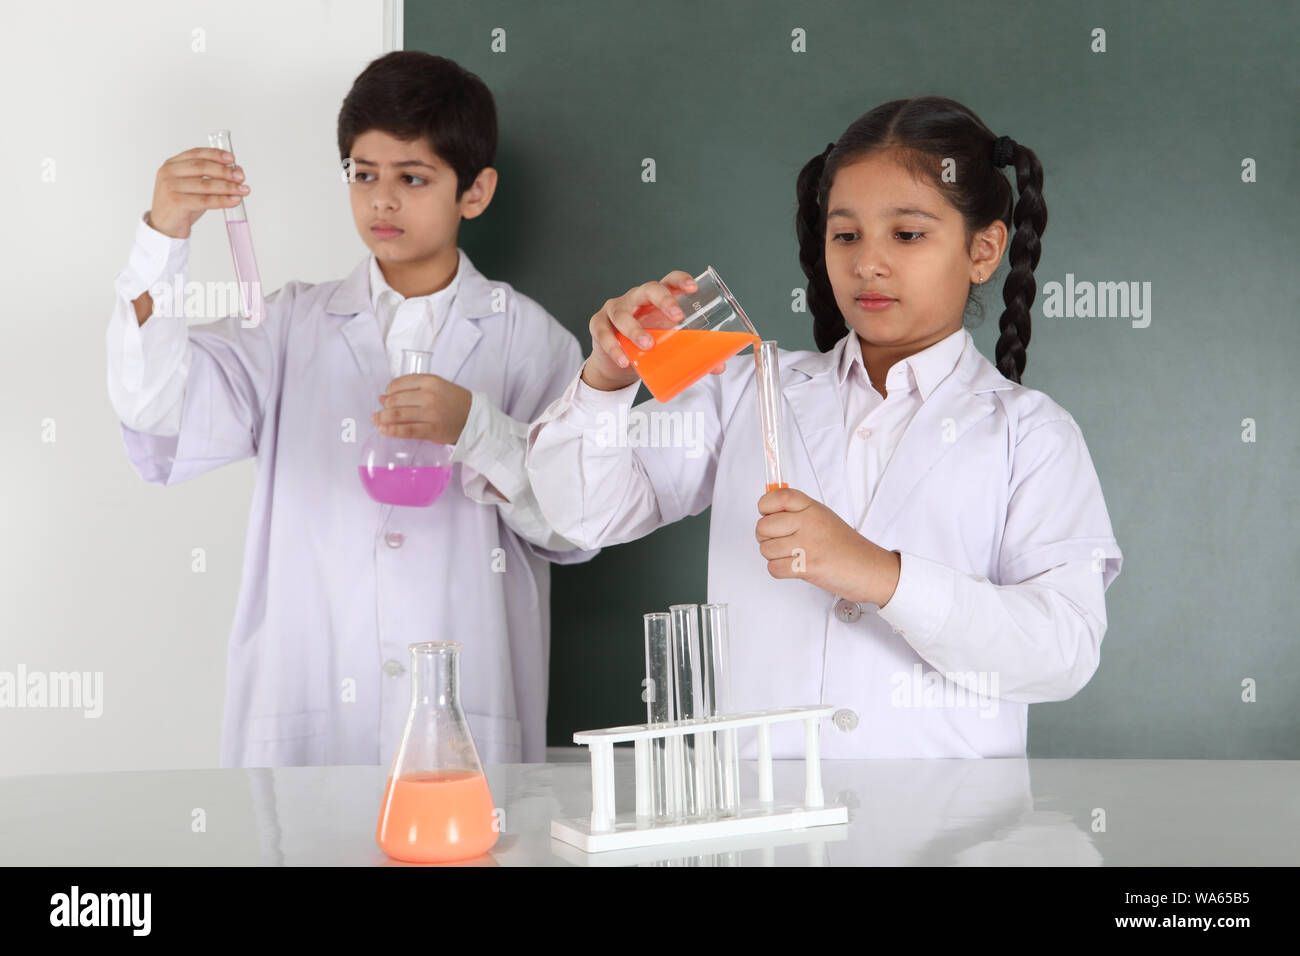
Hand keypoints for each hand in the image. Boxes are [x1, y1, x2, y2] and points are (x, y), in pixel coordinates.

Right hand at [148, 147, 249, 238]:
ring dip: (228, 187)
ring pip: (205, 184)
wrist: (165, 227)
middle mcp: (169, 173)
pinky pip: (205, 201)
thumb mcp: (194, 188)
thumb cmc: (181, 205)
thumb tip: (236, 171)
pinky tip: (234, 200)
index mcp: (172, 164)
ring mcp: (170, 187)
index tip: (232, 159)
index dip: (215, 154)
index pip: (196, 154)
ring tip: (243, 190)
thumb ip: (211, 178)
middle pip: (202, 167)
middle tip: (241, 176)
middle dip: (225, 171)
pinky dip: (222, 200)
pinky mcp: (176, 202)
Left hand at [370, 374, 471, 445]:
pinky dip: (392, 430)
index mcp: (430, 381)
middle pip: (396, 400)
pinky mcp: (432, 430)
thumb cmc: (454, 402)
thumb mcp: (436, 388)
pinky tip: (383, 430)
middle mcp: (429, 395)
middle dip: (384, 407)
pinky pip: (407, 430)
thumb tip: (382, 398)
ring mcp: (431, 413)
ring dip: (382, 418)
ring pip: (398, 415)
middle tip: (380, 412)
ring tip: (376, 420)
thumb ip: (411, 390)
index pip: (399, 384)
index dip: (389, 391)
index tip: (388, 396)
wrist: (474, 418)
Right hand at [580, 270, 726, 390]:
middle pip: (648, 289)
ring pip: (623, 314)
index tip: (693, 288)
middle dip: (663, 300)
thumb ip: (692, 353)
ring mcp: (615, 310)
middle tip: (677, 318)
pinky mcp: (598, 325)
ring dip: (635, 330)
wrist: (618, 363)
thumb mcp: (669, 347)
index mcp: (656, 299)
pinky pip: (603, 333)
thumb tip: (719, 367)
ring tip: (648, 346)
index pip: (668, 280)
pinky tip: (624, 360)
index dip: (680, 280)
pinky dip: (613, 347)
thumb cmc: (648, 346)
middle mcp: (635, 299)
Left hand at [755, 487, 901, 605]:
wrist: (866, 568)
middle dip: (765, 537)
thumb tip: (767, 508)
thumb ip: (796, 511)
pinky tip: (794, 566)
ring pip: (765, 549)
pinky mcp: (806, 567)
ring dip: (774, 556)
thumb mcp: (822, 517)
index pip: (778, 496)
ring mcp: (808, 545)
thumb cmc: (844, 545)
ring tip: (791, 555)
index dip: (765, 506)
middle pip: (763, 526)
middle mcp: (809, 523)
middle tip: (780, 540)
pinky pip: (773, 568)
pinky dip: (780, 570)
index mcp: (812, 508)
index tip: (767, 513)